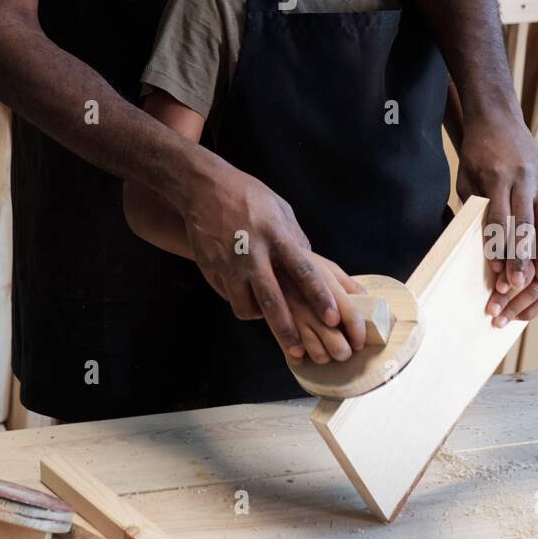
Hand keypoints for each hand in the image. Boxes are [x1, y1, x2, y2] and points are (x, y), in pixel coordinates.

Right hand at [181, 158, 344, 357]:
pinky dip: (240, 303)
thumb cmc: (248, 196)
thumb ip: (296, 239)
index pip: (304, 271)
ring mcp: (229, 263)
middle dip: (287, 329)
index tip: (334, 318)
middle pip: (272, 300)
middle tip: (300, 350)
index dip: (320, 297)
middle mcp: (253, 252)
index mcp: (276, 235)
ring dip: (260, 319)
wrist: (203, 188)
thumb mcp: (280, 210)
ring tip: (272, 326)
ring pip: (245, 306)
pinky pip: (228, 297)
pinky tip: (248, 301)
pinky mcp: (211, 269)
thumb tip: (312, 265)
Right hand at [281, 255, 367, 362]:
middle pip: (336, 343)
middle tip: (344, 347)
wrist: (262, 257)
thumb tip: (370, 303)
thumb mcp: (327, 267)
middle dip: (345, 351)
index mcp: (325, 285)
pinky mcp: (276, 326)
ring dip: (326, 355)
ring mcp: (293, 316)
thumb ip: (349, 285)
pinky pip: (295, 356)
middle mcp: (309, 303)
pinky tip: (304, 346)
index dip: (359, 334)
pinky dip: (303, 356)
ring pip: (318, 354)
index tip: (359, 341)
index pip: (351, 316)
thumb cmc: (302, 266)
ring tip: (325, 346)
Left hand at [456, 107, 537, 325]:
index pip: (500, 218)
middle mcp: (525, 178)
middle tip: (519, 285)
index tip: (497, 272)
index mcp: (499, 176)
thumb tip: (480, 246)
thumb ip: (475, 208)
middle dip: (523, 258)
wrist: (499, 120)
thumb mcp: (467, 177)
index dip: (499, 247)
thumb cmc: (477, 153)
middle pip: (526, 225)